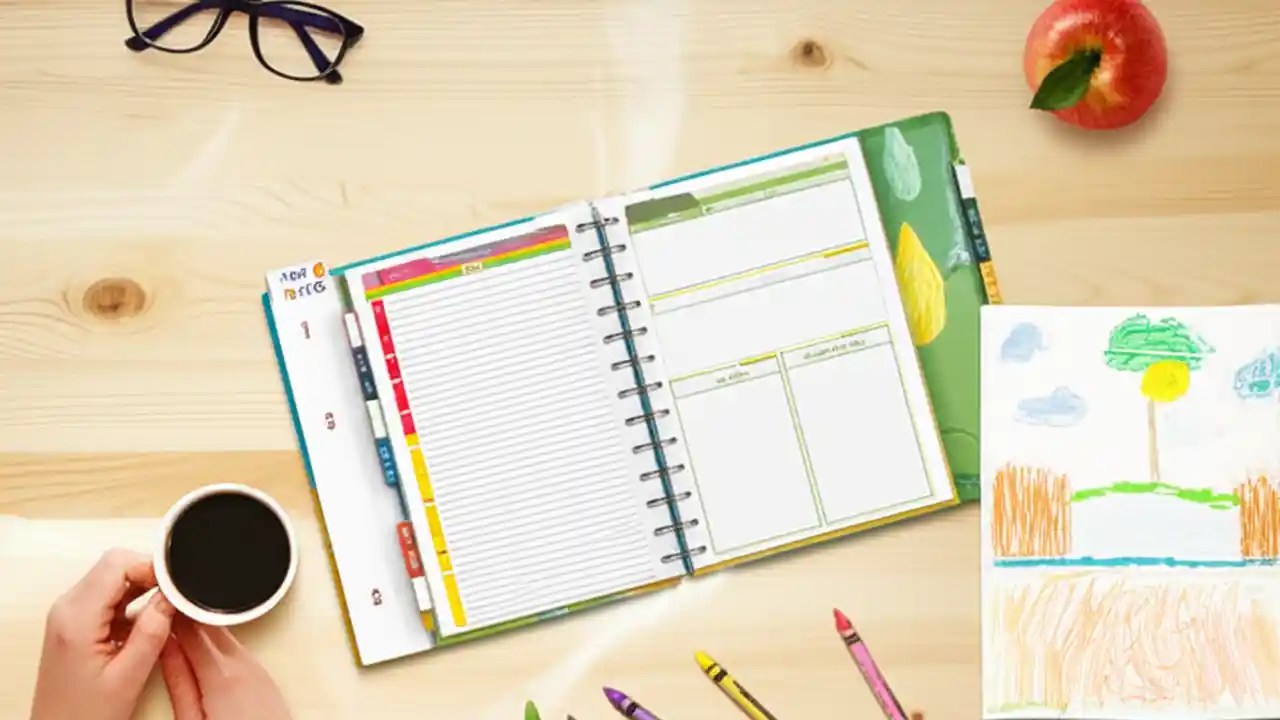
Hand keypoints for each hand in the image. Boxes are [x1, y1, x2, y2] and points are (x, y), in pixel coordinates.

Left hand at [30, 548, 176, 719]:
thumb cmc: (84, 715)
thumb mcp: (128, 677)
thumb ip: (152, 632)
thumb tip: (172, 596)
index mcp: (77, 619)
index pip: (117, 564)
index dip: (153, 567)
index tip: (178, 584)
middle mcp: (67, 609)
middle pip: (115, 565)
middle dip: (151, 574)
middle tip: (177, 597)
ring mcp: (69, 614)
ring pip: (113, 577)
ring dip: (143, 587)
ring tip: (167, 611)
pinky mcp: (76, 622)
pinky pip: (109, 595)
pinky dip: (133, 600)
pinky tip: (148, 622)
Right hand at [161, 620, 291, 719]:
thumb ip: (178, 682)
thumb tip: (166, 652)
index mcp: (220, 674)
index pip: (192, 627)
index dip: (171, 615)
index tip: (152, 610)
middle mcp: (243, 663)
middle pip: (209, 625)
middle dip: (184, 620)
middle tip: (158, 620)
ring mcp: (256, 666)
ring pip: (223, 635)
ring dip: (201, 631)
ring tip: (176, 636)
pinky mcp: (262, 674)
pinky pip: (235, 649)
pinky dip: (217, 646)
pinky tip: (202, 656)